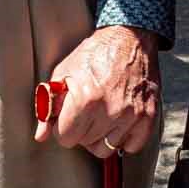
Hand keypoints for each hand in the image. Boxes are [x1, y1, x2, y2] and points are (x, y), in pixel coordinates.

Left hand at [33, 25, 160, 157]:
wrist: (129, 38)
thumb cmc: (94, 54)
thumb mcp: (63, 74)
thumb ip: (49, 108)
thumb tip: (40, 136)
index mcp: (85, 99)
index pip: (66, 138)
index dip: (63, 127)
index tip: (68, 116)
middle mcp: (110, 110)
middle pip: (85, 144)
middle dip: (81, 130)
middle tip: (85, 111)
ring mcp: (131, 115)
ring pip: (106, 149)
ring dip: (100, 136)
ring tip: (101, 116)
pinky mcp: (148, 117)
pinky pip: (131, 147)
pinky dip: (124, 139)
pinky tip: (118, 122)